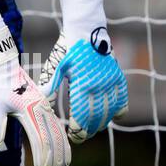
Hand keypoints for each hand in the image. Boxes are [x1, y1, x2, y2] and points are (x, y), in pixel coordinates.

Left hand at [0, 13, 70, 165]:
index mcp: (30, 109)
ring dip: (62, 149)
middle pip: (54, 136)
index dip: (44, 156)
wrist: (1, 64)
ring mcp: (45, 105)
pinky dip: (62, 138)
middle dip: (55, 157)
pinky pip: (57, 124)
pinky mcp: (44, 104)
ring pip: (59, 131)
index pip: (41, 138)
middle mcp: (42, 107)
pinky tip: (64, 148)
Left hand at [39, 0, 127, 143]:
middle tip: (80, 136)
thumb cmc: (68, 49)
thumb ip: (51, 85)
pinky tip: (113, 116)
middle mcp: (99, 87)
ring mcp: (111, 83)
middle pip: (96, 119)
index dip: (78, 130)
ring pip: (110, 113)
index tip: (72, 136)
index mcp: (82, 86)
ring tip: (92, 129)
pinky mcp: (119, 78)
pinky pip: (122, 101)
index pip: (82, 117)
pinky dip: (119, 111)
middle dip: (88, 131)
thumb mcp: (57, 66)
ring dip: (102, 123)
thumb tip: (43, 102)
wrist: (87, 30)